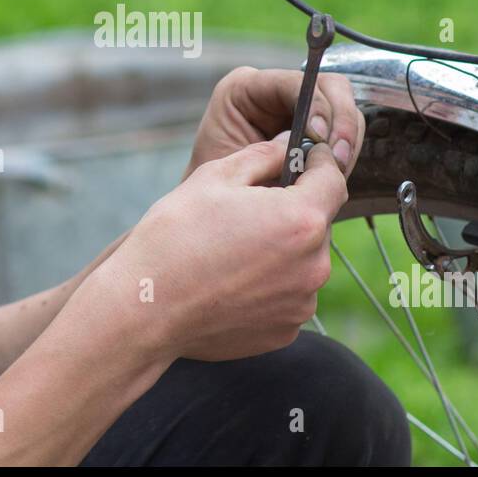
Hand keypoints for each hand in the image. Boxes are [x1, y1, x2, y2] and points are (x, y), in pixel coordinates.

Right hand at [95, 134, 347, 362]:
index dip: (316, 164)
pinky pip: (288, 295)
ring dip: (282, 250)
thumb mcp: (214, 178)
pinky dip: (269, 285)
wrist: (145, 309)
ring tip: (233, 251)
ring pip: (303, 261)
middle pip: (317, 223)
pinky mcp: (285, 331)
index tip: (300, 160)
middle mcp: (313, 265)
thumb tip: (288, 145)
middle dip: (292, 211)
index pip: (332, 179)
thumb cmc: (175, 237)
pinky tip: (230, 281)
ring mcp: (301, 303)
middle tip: (247, 211)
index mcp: (302, 219)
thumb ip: (263, 156)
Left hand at [183, 66, 365, 180]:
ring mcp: (297, 109)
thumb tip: (314, 149)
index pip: (296, 82)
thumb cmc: (213, 190)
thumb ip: (271, 153)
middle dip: (341, 124)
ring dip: (347, 142)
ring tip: (337, 170)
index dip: (316, 106)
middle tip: (338, 159)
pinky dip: (344, 154)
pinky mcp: (313, 131)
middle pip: (331, 88)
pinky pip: (341, 135)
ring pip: (344, 111)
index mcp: (244, 88)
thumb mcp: (235, 167)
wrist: (211, 216)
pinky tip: (335, 174)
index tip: (320, 137)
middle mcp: (274, 91)